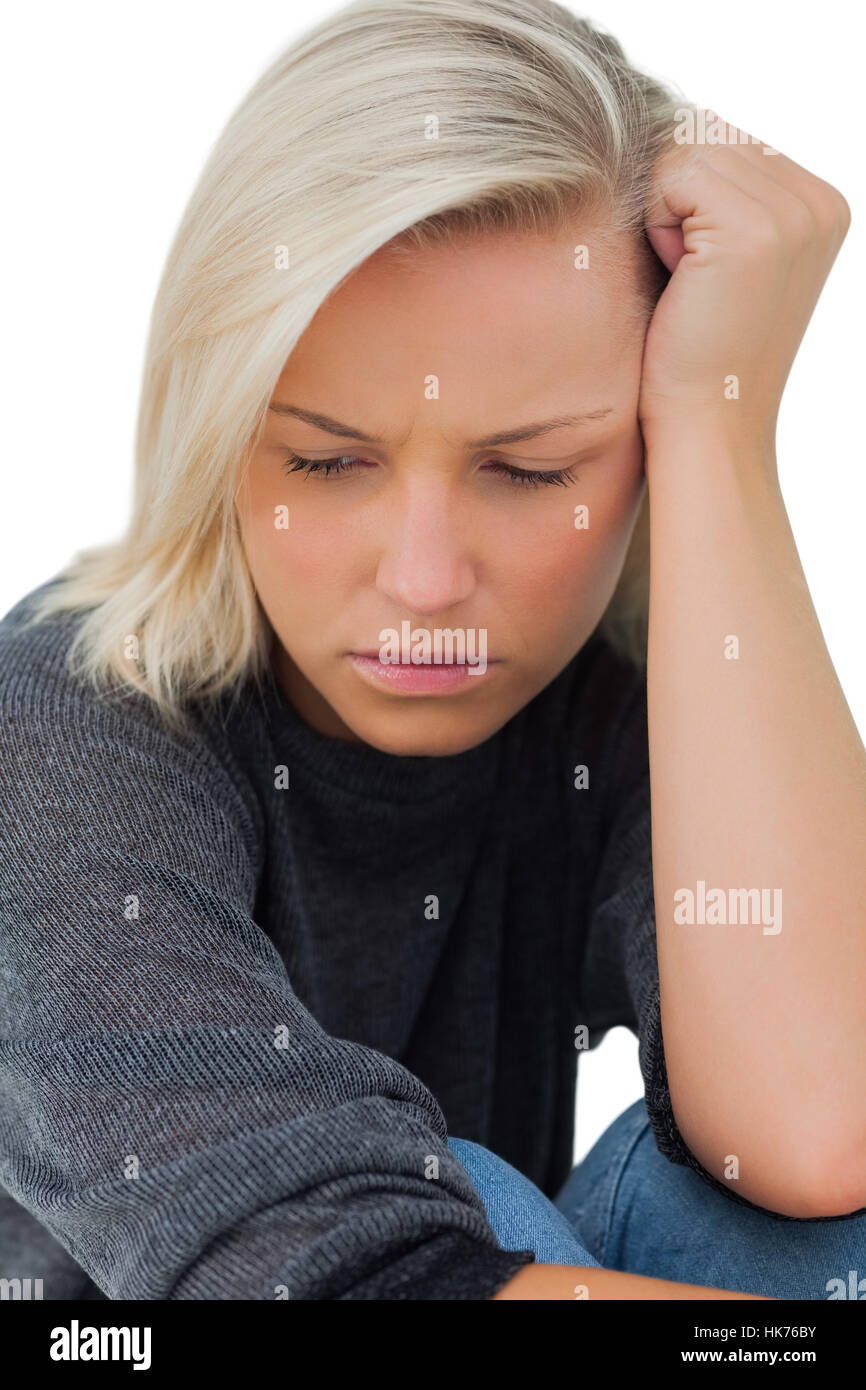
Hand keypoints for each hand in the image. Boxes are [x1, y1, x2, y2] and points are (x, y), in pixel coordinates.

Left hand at [638, 112, 850, 456]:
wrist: (707, 423)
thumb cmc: (696, 354)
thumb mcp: (723, 260)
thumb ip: (722, 192)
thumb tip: (681, 118)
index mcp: (821, 206)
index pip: (728, 139)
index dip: (689, 200)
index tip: (704, 274)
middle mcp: (820, 202)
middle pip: (707, 137)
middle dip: (676, 205)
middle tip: (692, 282)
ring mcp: (794, 212)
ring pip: (686, 152)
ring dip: (664, 217)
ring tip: (689, 282)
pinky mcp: (755, 228)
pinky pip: (672, 173)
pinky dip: (657, 225)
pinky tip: (681, 279)